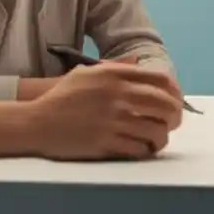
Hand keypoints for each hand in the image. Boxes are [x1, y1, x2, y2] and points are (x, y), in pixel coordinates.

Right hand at [27, 63, 183, 159]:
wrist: (37, 122)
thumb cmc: (62, 97)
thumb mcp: (87, 73)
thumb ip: (115, 67)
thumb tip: (138, 63)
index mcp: (114, 75)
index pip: (160, 80)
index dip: (175, 92)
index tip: (176, 101)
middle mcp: (117, 95)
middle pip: (164, 104)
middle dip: (175, 115)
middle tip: (174, 122)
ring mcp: (113, 120)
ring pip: (155, 129)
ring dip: (162, 136)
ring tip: (159, 139)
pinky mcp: (106, 142)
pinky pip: (139, 148)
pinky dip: (147, 150)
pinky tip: (144, 150)